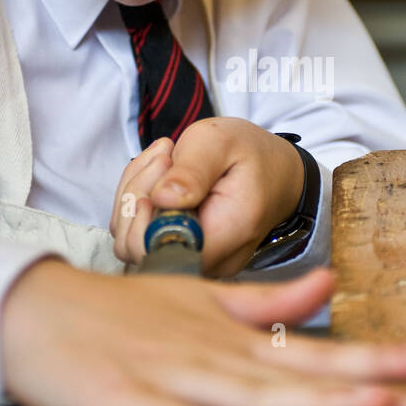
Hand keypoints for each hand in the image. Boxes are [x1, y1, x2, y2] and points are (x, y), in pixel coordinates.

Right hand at [0, 262, 405, 405]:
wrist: (29, 310)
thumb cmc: (116, 313)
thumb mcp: (199, 300)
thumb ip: (266, 302)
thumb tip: (330, 284)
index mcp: (231, 335)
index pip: (312, 349)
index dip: (370, 357)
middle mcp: (212, 355)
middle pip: (297, 375)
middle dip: (365, 387)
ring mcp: (172, 379)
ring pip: (253, 397)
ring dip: (314, 402)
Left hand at [110, 119, 306, 277]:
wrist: (275, 172)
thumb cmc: (250, 154)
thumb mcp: (223, 143)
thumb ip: (193, 170)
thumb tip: (162, 199)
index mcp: (226, 236)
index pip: (160, 250)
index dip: (144, 212)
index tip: (164, 165)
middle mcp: (210, 262)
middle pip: (136, 247)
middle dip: (136, 193)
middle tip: (165, 155)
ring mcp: (193, 262)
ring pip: (130, 240)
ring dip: (135, 193)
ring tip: (165, 160)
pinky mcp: (179, 254)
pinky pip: (138, 235)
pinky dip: (138, 200)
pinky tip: (160, 174)